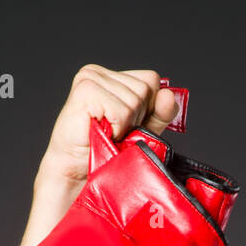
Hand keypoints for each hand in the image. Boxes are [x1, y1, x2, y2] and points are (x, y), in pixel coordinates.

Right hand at [37, 64, 179, 186]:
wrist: (76, 173)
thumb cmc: (104, 152)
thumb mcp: (140, 131)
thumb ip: (159, 114)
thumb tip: (169, 95)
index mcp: (111, 77)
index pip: (151, 80)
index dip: (148, 107)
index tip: (127, 125)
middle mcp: (99, 72)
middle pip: (145, 89)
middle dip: (137, 118)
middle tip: (114, 132)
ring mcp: (90, 78)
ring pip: (135, 101)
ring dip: (125, 126)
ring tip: (107, 134)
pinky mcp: (86, 91)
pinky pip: (121, 111)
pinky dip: (117, 129)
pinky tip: (101, 133)